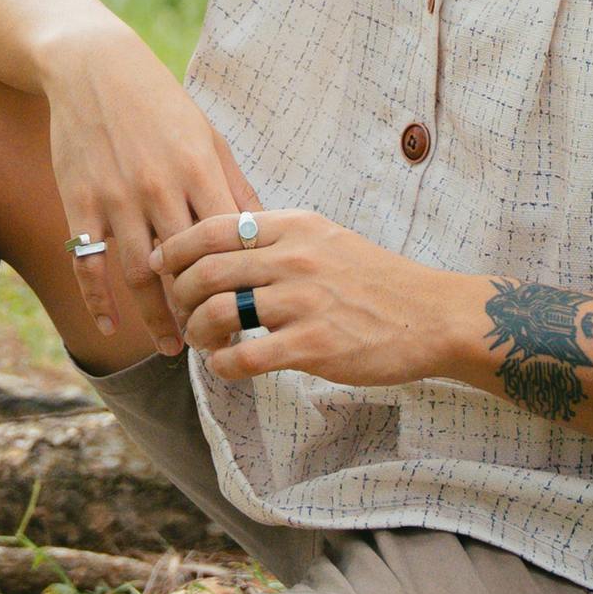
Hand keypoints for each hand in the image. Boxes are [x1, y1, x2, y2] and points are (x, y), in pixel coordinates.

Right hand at [41, 36, 252, 358]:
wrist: (94, 70)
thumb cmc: (162, 105)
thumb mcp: (207, 137)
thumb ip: (233, 186)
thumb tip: (265, 230)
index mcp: (197, 170)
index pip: (226, 241)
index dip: (240, 279)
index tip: (252, 311)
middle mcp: (157, 188)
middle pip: (184, 267)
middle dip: (201, 310)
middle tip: (216, 344)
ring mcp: (114, 198)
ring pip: (139, 275)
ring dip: (155, 318)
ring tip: (172, 347)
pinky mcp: (78, 203)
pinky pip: (87, 263)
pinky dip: (97, 301)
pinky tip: (110, 328)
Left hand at [160, 208, 467, 391]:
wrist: (431, 315)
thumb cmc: (376, 281)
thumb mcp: (327, 239)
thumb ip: (279, 238)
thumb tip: (222, 246)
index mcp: (296, 226)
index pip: (213, 227)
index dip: (176, 248)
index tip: (161, 267)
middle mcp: (296, 258)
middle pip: (204, 271)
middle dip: (178, 296)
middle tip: (181, 313)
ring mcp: (303, 302)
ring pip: (216, 313)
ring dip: (196, 333)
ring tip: (204, 343)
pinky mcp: (312, 345)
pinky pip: (243, 358)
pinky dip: (222, 366)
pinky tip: (227, 367)